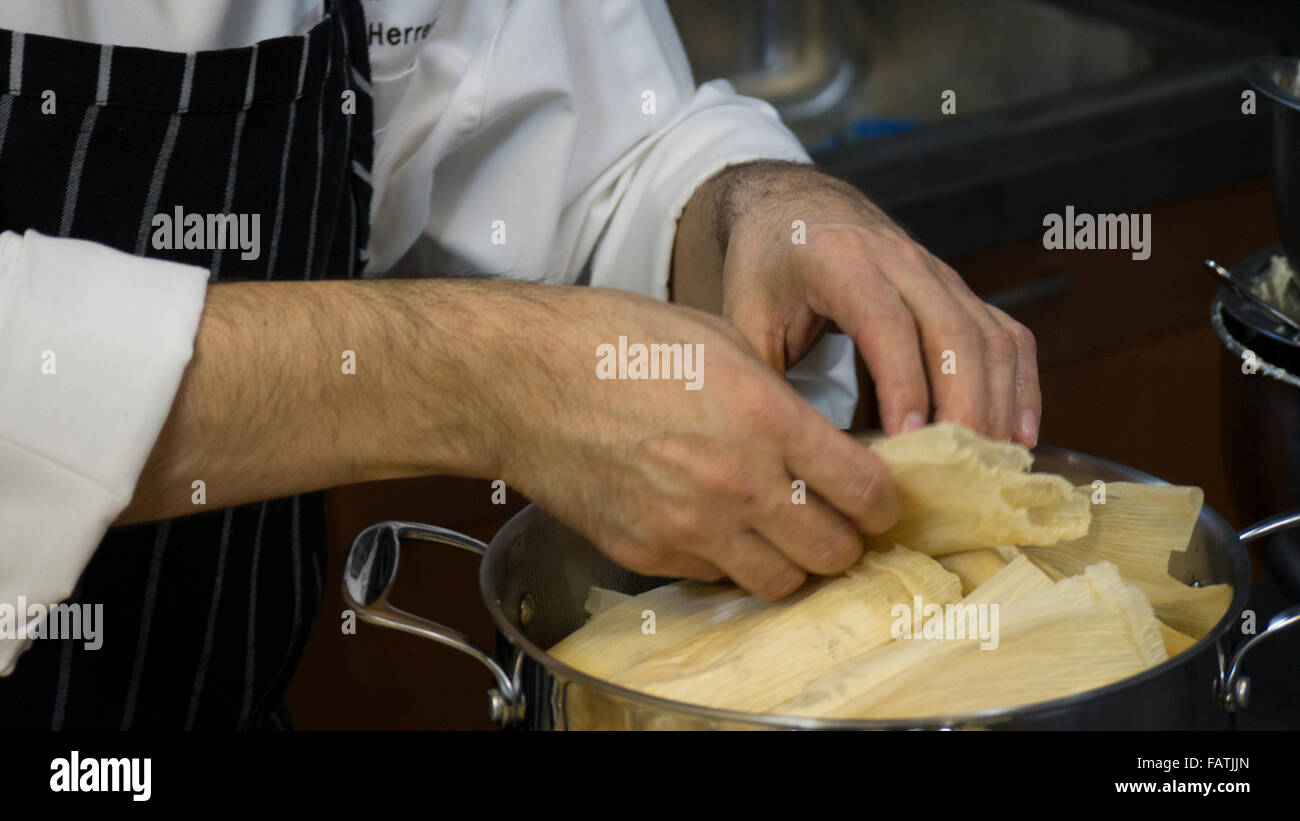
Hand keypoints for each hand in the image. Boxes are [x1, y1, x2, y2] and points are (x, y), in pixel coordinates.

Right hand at [490, 285, 901, 599]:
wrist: (523, 380)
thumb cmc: (615, 343)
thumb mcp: (720, 341)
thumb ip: (780, 400)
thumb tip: (818, 442)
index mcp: (766, 417)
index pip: (866, 491)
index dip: (886, 504)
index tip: (881, 501)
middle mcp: (738, 482)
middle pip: (834, 551)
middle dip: (846, 540)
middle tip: (837, 521)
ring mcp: (691, 526)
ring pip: (781, 583)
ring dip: (793, 563)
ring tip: (780, 535)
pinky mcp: (649, 551)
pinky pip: (715, 577)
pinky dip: (728, 561)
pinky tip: (715, 525)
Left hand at [675, 161, 1040, 446]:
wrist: (793, 208)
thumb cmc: (765, 268)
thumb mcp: (744, 319)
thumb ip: (763, 377)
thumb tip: (786, 453)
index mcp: (839, 261)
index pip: (885, 323)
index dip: (902, 382)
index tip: (907, 441)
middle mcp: (900, 260)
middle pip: (952, 331)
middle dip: (963, 405)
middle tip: (958, 469)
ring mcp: (939, 274)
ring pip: (988, 336)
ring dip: (996, 402)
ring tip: (989, 464)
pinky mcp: (960, 292)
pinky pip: (1007, 335)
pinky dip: (1020, 385)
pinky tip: (1018, 435)